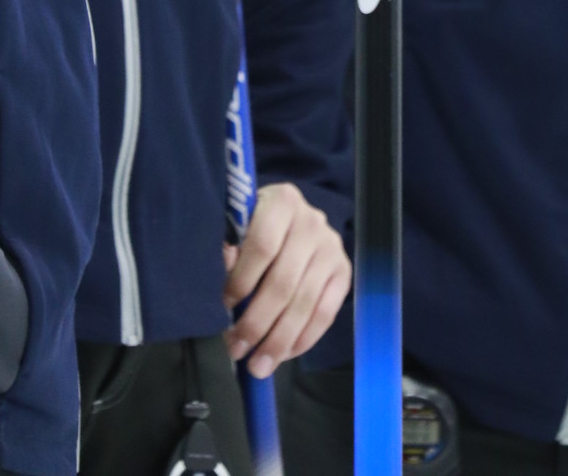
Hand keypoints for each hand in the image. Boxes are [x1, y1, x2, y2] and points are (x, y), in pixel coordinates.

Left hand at [222, 183, 349, 378]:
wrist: (292, 219)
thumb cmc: (256, 225)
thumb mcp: (239, 225)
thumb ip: (230, 246)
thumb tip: (223, 269)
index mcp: (282, 202)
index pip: (263, 246)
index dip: (242, 281)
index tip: (224, 308)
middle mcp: (312, 222)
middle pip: (284, 282)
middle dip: (258, 323)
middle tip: (236, 349)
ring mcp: (332, 248)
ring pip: (304, 303)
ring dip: (279, 341)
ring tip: (257, 365)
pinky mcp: (344, 272)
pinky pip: (325, 314)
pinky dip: (303, 340)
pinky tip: (284, 355)